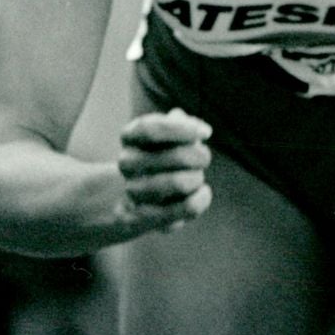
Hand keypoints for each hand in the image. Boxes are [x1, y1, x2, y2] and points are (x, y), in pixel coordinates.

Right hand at [116, 109, 212, 234]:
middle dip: (200, 156)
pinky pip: (183, 208)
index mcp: (130, 136)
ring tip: (196, 177)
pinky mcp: (145, 218)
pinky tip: (204, 192)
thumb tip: (180, 117)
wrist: (143, 196)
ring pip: (179, 183)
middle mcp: (126, 162)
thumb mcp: (171, 135)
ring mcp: (133, 191)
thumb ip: (178, 125)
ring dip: (197, 178)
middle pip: (176, 157)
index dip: (183, 130)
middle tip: (204, 157)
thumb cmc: (165, 156)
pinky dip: (200, 199)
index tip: (207, 133)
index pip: (151, 128)